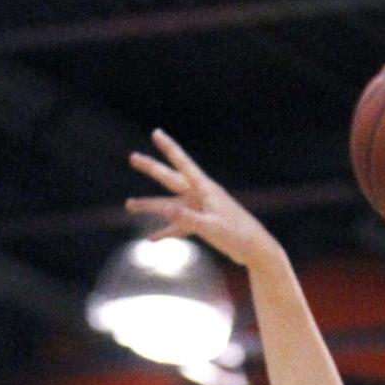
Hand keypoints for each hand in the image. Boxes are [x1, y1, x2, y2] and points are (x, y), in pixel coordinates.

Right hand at [125, 129, 279, 270]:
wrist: (256, 251)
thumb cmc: (238, 236)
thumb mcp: (212, 228)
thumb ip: (188, 219)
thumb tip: (165, 209)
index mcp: (205, 190)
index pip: (183, 164)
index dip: (169, 148)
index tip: (156, 133)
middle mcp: (200, 196)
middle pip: (170, 179)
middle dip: (152, 169)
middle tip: (133, 158)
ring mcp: (200, 211)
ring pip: (169, 206)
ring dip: (150, 206)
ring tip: (128, 205)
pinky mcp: (202, 225)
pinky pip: (178, 227)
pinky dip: (165, 232)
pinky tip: (151, 239)